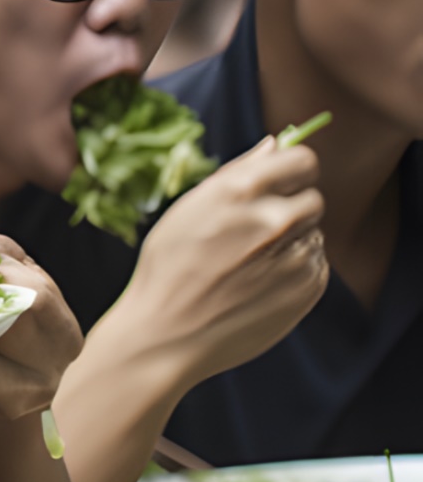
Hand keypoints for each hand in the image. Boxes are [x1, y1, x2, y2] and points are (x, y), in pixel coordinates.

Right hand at [117, 136, 325, 390]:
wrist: (166, 336)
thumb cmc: (167, 270)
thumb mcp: (187, 210)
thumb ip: (237, 174)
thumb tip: (276, 144)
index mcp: (239, 192)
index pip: (303, 160)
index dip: (293, 171)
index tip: (282, 183)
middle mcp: (272, 219)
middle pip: (312, 199)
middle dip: (290, 211)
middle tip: (255, 236)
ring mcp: (294, 255)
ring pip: (313, 234)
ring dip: (291, 243)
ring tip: (249, 266)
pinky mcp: (308, 287)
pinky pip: (315, 265)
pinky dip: (293, 271)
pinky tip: (258, 285)